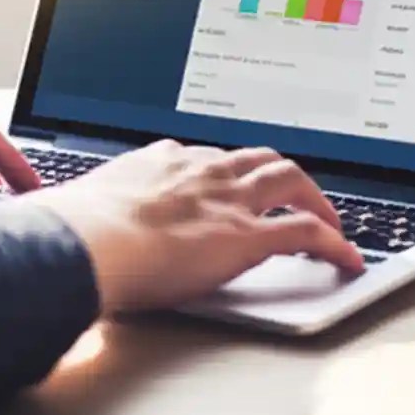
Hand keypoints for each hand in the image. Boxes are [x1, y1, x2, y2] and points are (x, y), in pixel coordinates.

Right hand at [26, 139, 362, 311]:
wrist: (87, 243)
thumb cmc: (74, 231)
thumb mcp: (85, 208)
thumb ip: (95, 210)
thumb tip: (69, 226)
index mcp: (159, 162)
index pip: (202, 156)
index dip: (222, 170)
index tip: (224, 180)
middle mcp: (200, 170)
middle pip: (256, 157)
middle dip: (279, 173)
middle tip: (292, 191)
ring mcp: (228, 199)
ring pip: (290, 179)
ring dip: (314, 197)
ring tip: (328, 218)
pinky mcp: (248, 235)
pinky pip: (306, 232)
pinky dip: (333, 242)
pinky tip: (345, 257)